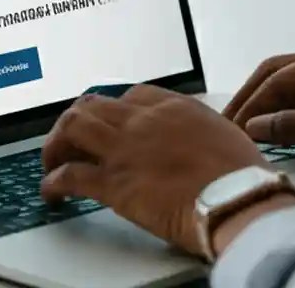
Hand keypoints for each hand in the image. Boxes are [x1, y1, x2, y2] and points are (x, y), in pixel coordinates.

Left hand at [40, 84, 287, 256]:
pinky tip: (52, 193)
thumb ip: (202, 132)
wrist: (238, 198)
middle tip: (72, 141)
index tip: (111, 124)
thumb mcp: (226, 136)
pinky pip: (69, 176)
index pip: (131, 95)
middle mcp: (144, 120)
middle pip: (93, 104)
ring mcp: (125, 148)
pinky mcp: (113, 182)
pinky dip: (53, 183)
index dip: (115, 110)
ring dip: (56, 145)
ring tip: (53, 161)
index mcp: (174, 107)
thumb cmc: (242, 175)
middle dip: (77, 122)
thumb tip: (199, 143)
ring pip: (73, 127)